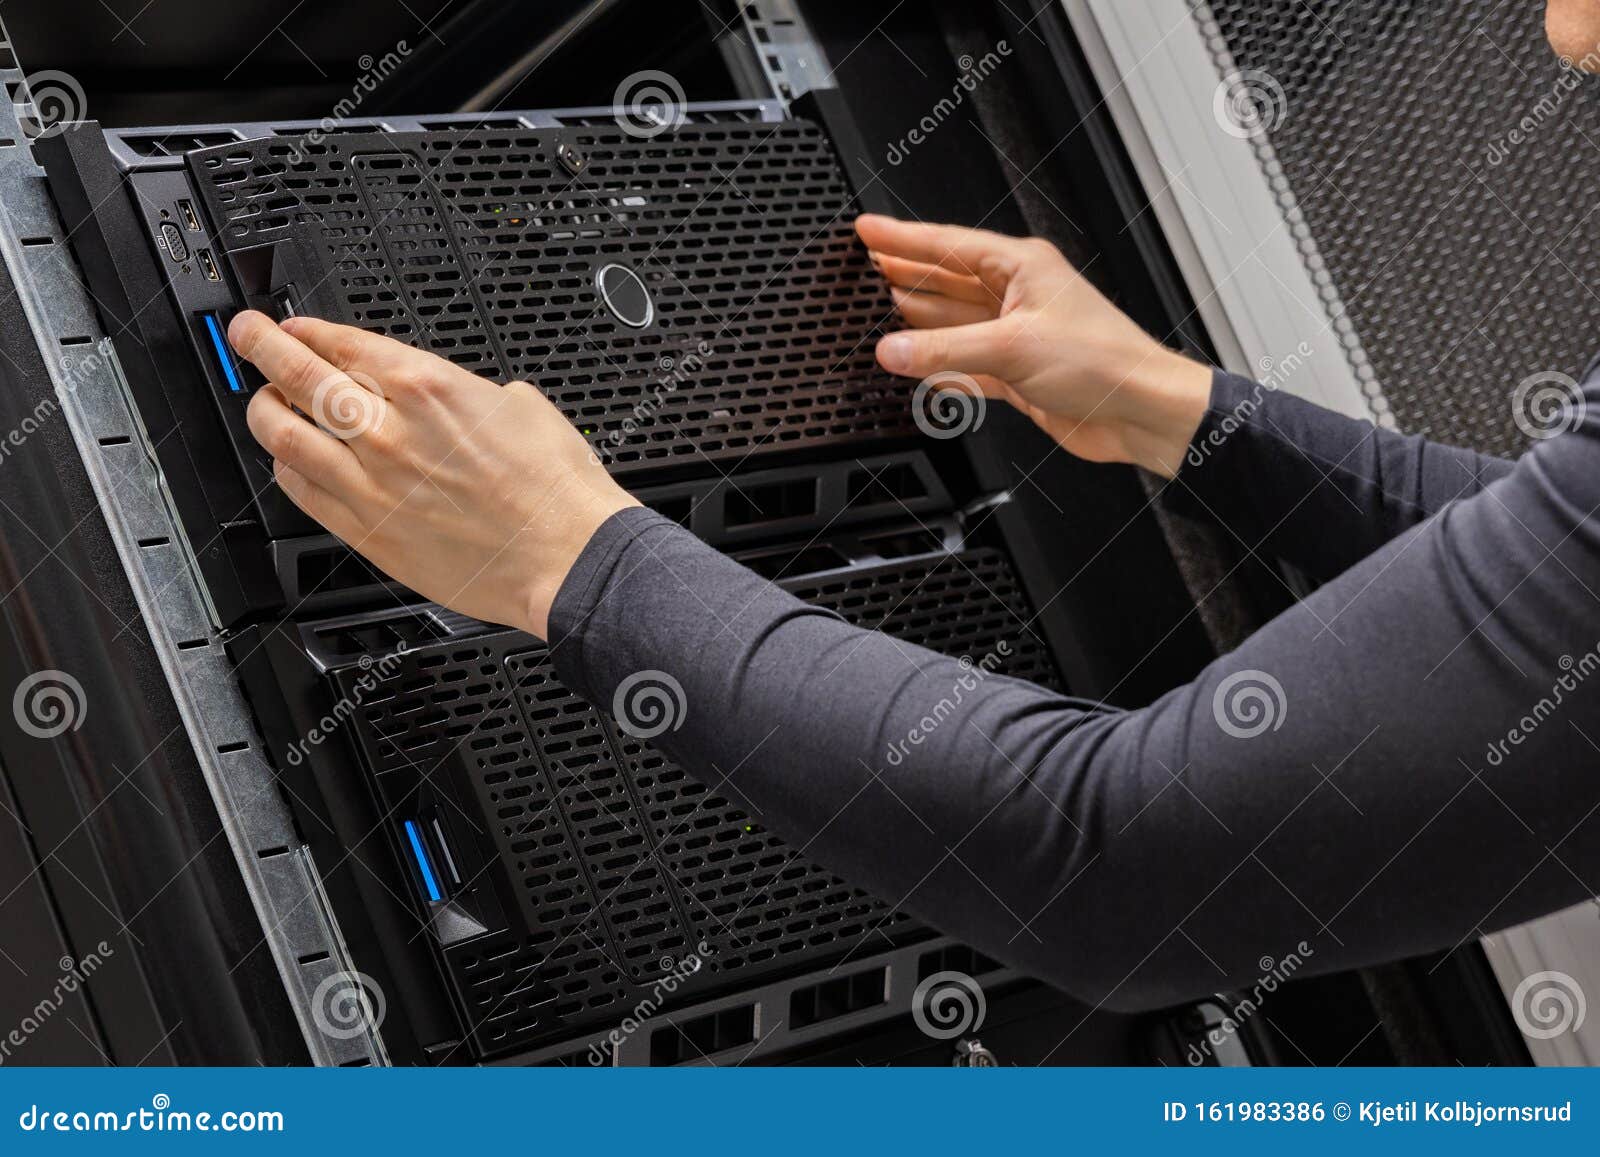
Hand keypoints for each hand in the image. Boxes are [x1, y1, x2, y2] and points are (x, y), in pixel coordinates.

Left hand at [228, 313, 637, 638]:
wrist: (569, 556)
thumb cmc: (557, 489)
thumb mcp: (522, 406)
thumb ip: (470, 393)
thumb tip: (458, 396)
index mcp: (427, 386)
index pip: (342, 343)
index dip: (307, 329)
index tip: (293, 325)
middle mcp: (388, 429)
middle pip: (298, 376)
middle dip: (262, 347)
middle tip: (247, 335)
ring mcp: (371, 483)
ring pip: (286, 435)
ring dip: (263, 410)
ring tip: (259, 400)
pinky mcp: (367, 531)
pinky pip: (303, 492)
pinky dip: (286, 470)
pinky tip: (286, 463)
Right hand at [856, 214, 1212, 476]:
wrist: (1138, 411)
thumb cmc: (1104, 361)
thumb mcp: (1013, 348)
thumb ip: (946, 349)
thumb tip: (894, 349)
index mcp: (1021, 267)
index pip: (947, 245)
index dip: (902, 238)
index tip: (867, 231)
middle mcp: (1018, 295)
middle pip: (946, 281)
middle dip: (904, 276)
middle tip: (861, 271)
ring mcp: (1017, 334)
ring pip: (953, 324)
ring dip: (919, 324)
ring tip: (878, 315)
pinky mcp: (1018, 372)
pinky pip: (965, 364)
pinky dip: (941, 368)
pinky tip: (918, 368)